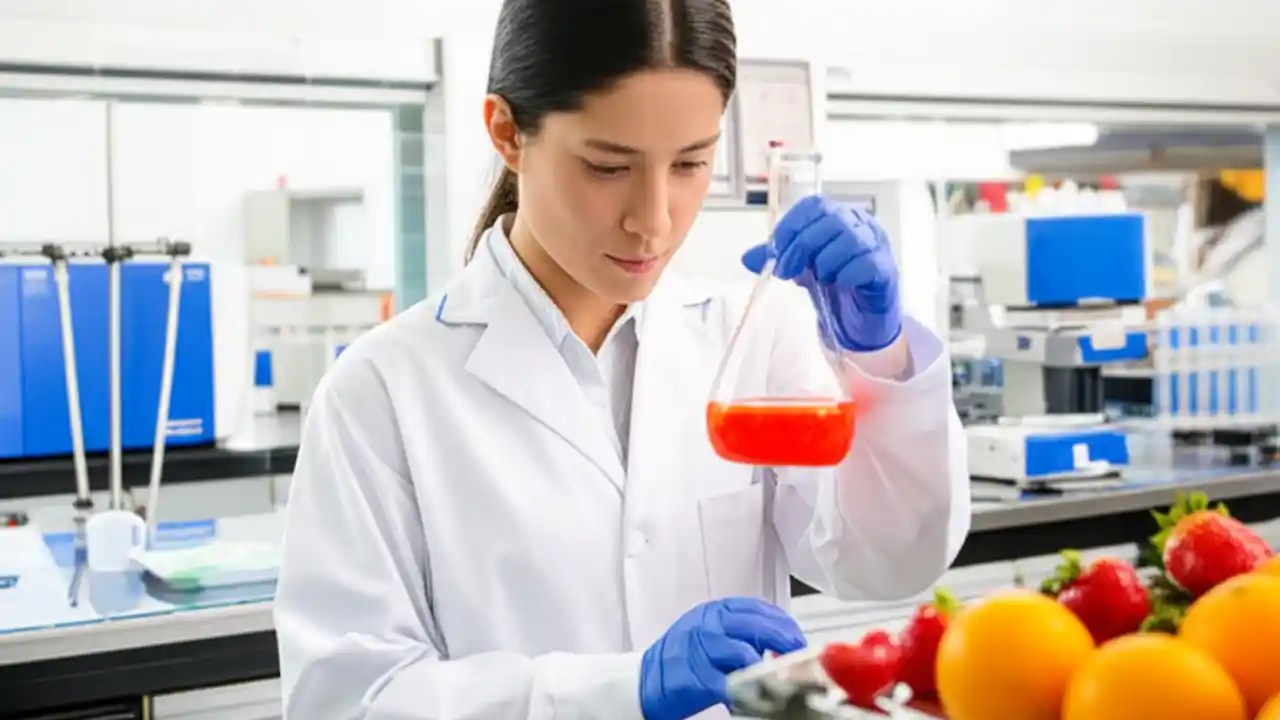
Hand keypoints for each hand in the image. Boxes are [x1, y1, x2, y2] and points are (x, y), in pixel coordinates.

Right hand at [639, 597, 806, 719]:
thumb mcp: (707, 632)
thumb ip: (739, 632)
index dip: (782, 623)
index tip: (797, 637)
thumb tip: (778, 643)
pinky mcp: (696, 678)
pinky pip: (730, 684)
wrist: (645, 681)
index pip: (757, 609)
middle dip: (784, 641)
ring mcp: (700, 650)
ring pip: (745, 653)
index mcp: (712, 612)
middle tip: (798, 656)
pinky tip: (756, 696)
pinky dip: (747, 691)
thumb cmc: (680, 658)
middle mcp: (707, 625)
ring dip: (768, 667)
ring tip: (780, 676)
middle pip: (756, 627)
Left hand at [742, 195, 902, 351]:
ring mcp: (878, 246)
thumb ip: (778, 260)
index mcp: (840, 217)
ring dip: (826, 260)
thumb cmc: (833, 288)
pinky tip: (839, 283)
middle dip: (802, 245)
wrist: (858, 322)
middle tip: (787, 271)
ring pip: (851, 238)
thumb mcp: (800, 270)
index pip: (815, 205)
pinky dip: (847, 273)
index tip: (775, 249)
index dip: (792, 224)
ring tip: (821, 278)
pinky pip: (868, 263)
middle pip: (832, 219)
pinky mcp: (887, 271)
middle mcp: (862, 225)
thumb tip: (746, 258)